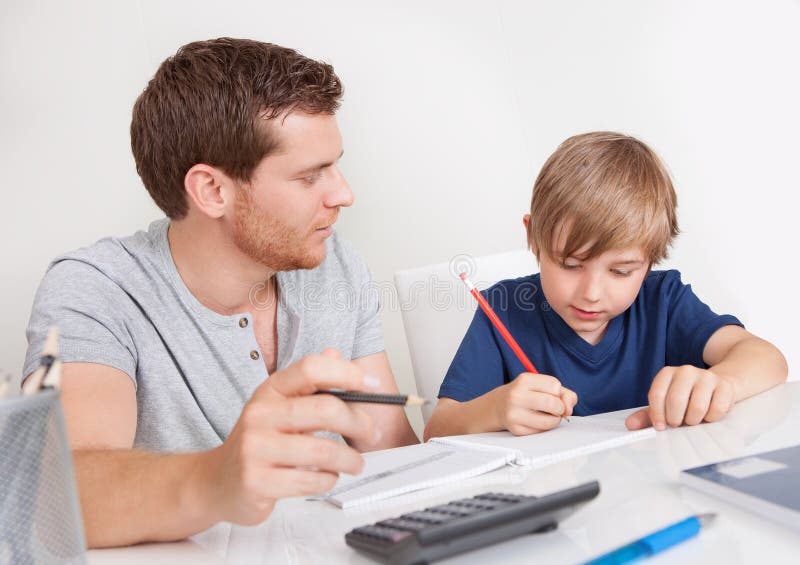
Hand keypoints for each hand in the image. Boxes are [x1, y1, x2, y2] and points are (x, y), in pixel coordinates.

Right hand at [200, 349, 379, 524]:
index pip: (311, 368)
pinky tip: (327, 477)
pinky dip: (329, 480)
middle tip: (372, 433)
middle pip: (325, 409)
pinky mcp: (257, 481)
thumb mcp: (279, 405)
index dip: (346, 373)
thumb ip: (310, 383)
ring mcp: (255, 448)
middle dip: (359, 422)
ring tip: (355, 463)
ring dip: (349, 459)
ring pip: (322, 450)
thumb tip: (336, 354)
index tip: (372, 386)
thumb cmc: (258, 442)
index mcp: (270, 390)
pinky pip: (310, 480)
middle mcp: (260, 414)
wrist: (216, 481)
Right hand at [493, 373, 576, 435]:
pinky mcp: (516, 429)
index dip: (558, 392)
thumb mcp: (541, 385)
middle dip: (559, 408)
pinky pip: (541, 431)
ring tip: (547, 415)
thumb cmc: (525, 394)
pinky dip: (544, 427)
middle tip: (555, 408)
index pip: (554, 386)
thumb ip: (564, 394)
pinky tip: (536, 421)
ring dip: (554, 420)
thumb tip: (568, 409)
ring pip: (549, 421)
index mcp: (524, 380)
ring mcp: (514, 414)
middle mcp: (516, 396)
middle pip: (553, 404)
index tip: (551, 393)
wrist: (498, 406)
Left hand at [625, 365, 734, 430]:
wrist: (716, 386)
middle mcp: (686, 371)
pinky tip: (708, 415)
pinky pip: (717, 409)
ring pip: (697, 407)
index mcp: (667, 373)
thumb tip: (630, 425)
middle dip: (675, 419)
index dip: (657, 414)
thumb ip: (647, 416)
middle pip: (676, 400)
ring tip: (693, 419)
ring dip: (694, 420)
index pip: (657, 394)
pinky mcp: (724, 386)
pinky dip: (711, 418)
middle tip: (678, 423)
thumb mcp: (664, 405)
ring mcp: (706, 377)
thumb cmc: (686, 399)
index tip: (660, 427)